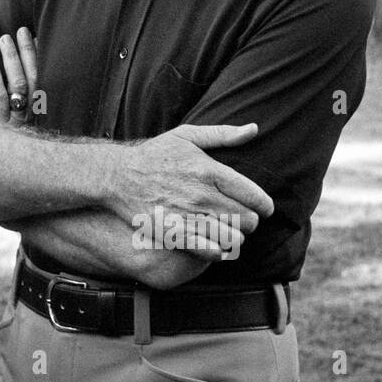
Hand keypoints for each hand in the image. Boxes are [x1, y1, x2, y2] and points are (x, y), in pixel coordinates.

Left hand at [0, 27, 37, 125]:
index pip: (43, 81)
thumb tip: (29, 75)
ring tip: (4, 39)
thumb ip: (28, 106)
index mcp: (41, 116)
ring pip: (17, 87)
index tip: (36, 37)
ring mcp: (15, 125)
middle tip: (20, 30)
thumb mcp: (24, 130)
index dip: (39, 59)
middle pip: (33, 80)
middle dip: (27, 53)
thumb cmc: (11, 150)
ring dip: (12, 60)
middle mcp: (32, 119)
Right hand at [112, 123, 273, 254]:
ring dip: (236, 237)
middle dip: (250, 222)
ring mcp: (187, 215)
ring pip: (232, 237)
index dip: (264, 205)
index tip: (263, 208)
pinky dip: (219, 251)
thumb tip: (254, 129)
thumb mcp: (186, 136)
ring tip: (230, 232)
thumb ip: (223, 134)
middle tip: (243, 219)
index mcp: (208, 170)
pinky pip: (209, 251)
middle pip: (246, 219)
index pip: (253, 195)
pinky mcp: (173, 233)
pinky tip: (216, 245)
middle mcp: (200, 194)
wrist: (117, 176)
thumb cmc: (155, 155)